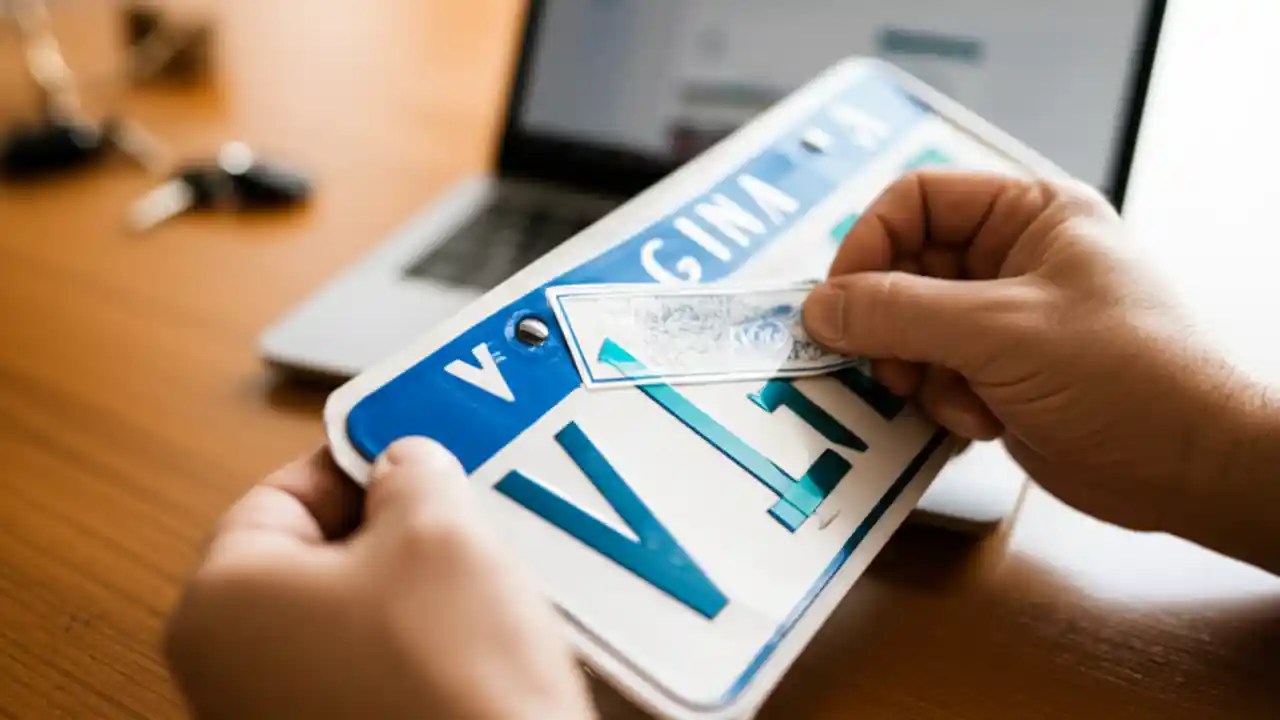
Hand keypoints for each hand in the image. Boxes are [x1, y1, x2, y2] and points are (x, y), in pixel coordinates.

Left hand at [164, 439, 593, 719]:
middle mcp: (228, 672)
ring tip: (476, 578)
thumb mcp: (440, 531)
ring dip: (414, 587)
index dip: (354, 457)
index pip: (280, 493)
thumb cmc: (449, 685)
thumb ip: (413, 472)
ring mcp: (278, 714)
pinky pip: (371, 669)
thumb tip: (406, 464)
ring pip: (351, 614)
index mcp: (221, 604)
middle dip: (393, 525)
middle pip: (314, 556)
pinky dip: (417, 645)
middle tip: (455, 509)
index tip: (408, 444)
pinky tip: (472, 641)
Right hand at [802, 172, 1279, 569]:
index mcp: (1030, 214)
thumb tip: (819, 307)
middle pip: (905, 269)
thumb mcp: (1001, 332)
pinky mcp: (999, 373)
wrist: (1189, 470)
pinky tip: (982, 422)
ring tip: (955, 398)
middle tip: (888, 363)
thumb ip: (900, 313)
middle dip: (891, 322)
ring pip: (910, 329)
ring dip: (917, 371)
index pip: (917, 199)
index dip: (870, 243)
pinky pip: (931, 374)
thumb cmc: (1129, 378)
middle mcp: (1014, 258)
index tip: (840, 299)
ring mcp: (1005, 319)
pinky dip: (940, 401)